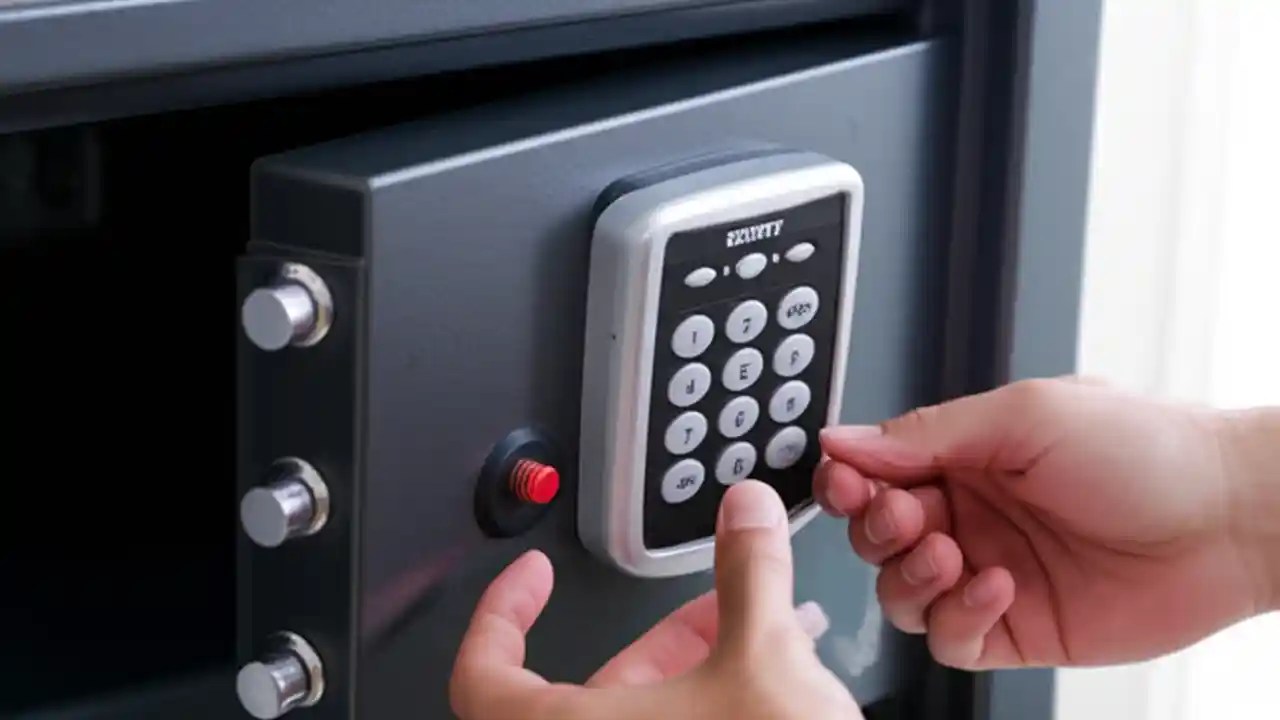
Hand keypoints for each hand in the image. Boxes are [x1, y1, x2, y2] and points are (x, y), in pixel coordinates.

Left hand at [449, 481, 862, 719]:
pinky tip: (780, 689)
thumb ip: (748, 574)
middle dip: (666, 636)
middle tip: (714, 605)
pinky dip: (713, 714)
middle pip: (590, 690)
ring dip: (703, 673)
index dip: (501, 614)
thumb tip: (746, 515)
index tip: (532, 578)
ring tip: (768, 638)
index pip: (482, 674)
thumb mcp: (763, 658)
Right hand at [814, 376, 1276, 670]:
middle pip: (877, 535)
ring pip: (901, 593)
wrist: (1230, 516)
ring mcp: (989, 572)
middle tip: (907, 517)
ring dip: (910, 577)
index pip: (875, 472)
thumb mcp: (1024, 416)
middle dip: (877, 528)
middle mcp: (971, 514)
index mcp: (965, 455)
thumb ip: (926, 433)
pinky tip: (992, 586)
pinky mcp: (1016, 628)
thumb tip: (843, 439)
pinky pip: (950, 639)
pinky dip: (955, 618)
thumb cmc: (1146, 449)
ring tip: (952, 554)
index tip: (844, 481)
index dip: (849, 480)